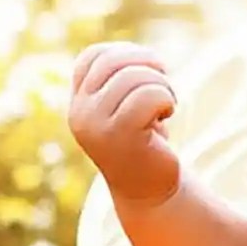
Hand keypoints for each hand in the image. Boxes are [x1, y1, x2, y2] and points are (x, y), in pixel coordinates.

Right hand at [68, 42, 180, 205]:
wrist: (150, 192)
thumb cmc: (145, 143)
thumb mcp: (128, 107)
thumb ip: (122, 80)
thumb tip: (138, 53)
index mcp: (79, 103)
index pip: (93, 56)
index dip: (127, 53)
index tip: (150, 70)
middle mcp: (80, 112)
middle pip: (115, 61)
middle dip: (149, 66)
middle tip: (164, 89)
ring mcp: (95, 124)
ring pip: (135, 76)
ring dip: (163, 87)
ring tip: (165, 109)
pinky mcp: (118, 135)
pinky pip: (149, 95)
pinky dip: (166, 100)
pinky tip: (166, 117)